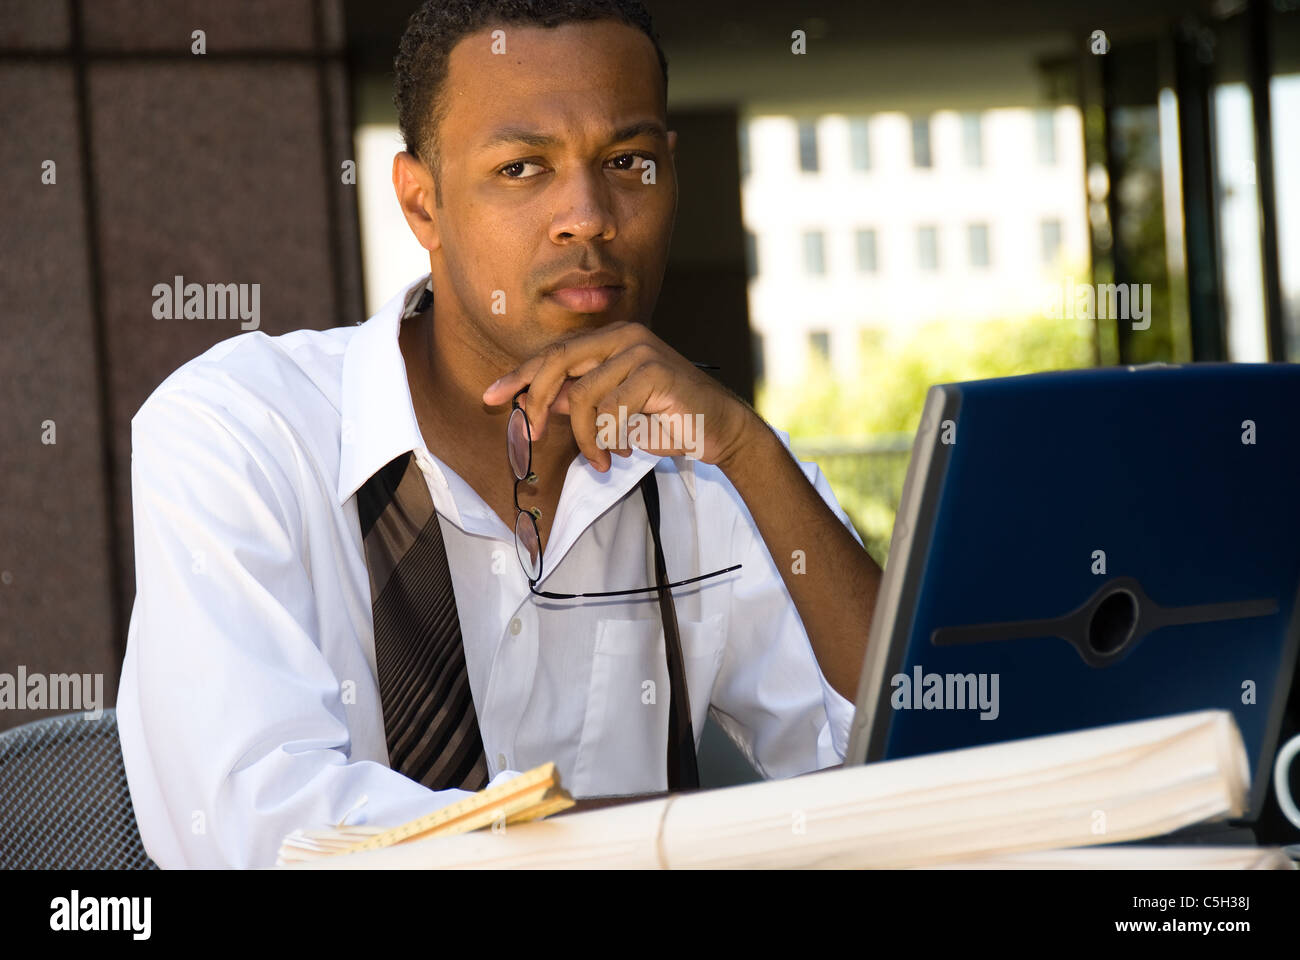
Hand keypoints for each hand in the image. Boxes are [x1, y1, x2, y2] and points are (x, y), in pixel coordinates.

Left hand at [481, 321, 759, 471]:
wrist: (719, 430)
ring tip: (599, 459)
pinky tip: (619, 454)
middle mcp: (624, 335)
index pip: (553, 353)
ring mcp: (641, 350)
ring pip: (583, 396)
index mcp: (611, 338)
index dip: (518, 376)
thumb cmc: (665, 419)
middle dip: (535, 402)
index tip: (490, 397)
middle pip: (558, 363)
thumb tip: (537, 402)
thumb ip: (577, 400)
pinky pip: (610, 411)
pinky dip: (607, 439)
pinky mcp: (655, 373)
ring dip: (584, 438)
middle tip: (531, 434)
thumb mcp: (612, 411)